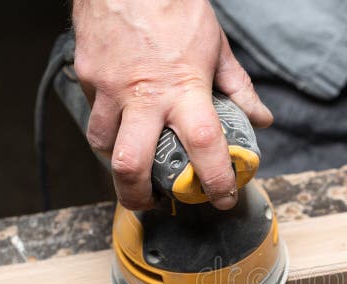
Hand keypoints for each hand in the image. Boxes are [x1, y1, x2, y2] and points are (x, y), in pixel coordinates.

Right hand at [72, 0, 271, 209]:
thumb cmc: (175, 6)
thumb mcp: (217, 47)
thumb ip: (238, 88)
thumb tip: (260, 119)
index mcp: (184, 88)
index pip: (204, 146)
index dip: (215, 180)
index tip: (223, 197)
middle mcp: (143, 95)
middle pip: (130, 164)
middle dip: (138, 194)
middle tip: (151, 202)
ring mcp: (109, 86)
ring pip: (103, 143)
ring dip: (118, 161)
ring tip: (134, 163)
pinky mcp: (86, 75)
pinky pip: (93, 112)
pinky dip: (108, 123)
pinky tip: (122, 118)